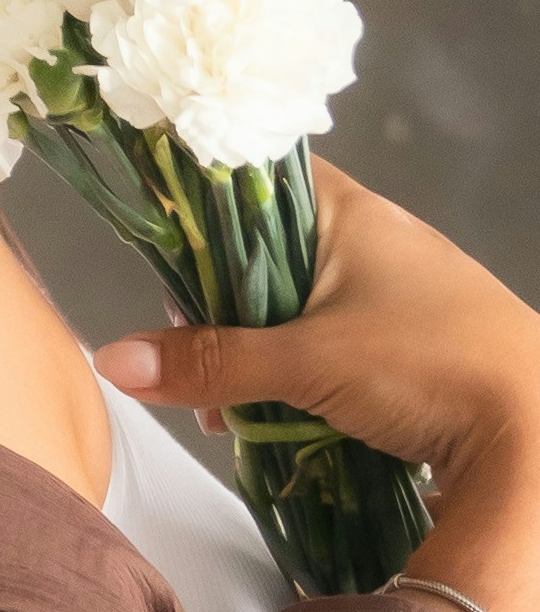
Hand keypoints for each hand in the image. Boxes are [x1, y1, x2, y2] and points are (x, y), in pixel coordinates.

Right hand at [102, 161, 539, 611]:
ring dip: (255, 359)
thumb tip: (113, 360)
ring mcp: (397, 292)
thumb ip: (209, 362)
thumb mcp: (306, 364)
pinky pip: (331, 348)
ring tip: (231, 412)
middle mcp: (376, 239)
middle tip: (193, 364)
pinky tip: (279, 422)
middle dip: (220, 315)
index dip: (204, 214)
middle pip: (266, 256)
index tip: (168, 265)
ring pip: (296, 310)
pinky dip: (298, 381)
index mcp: (351, 213)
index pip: (257, 181)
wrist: (537, 430)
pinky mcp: (411, 343)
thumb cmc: (430, 365)